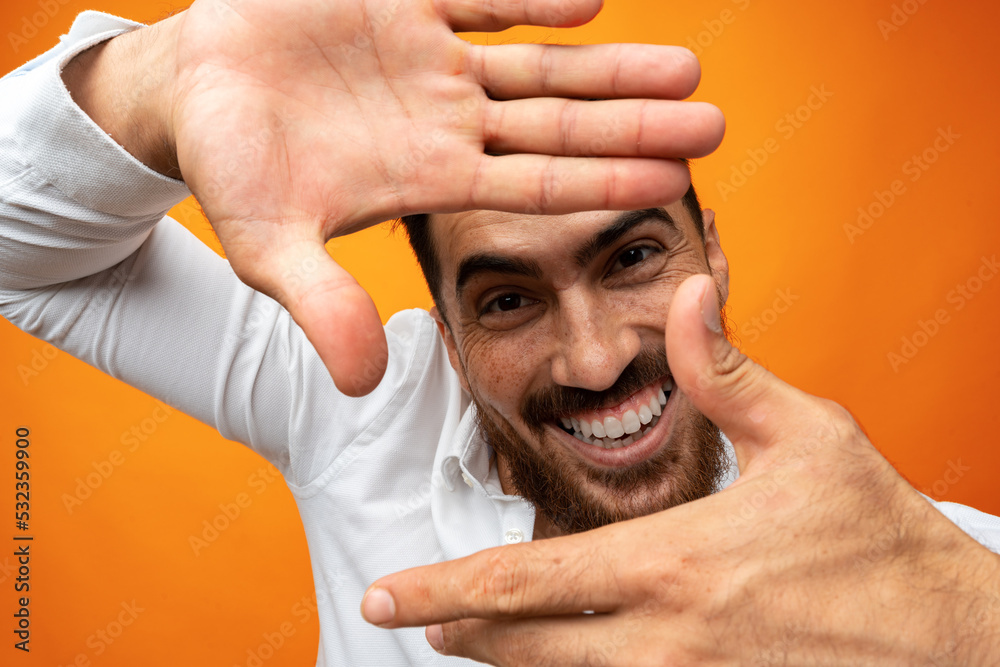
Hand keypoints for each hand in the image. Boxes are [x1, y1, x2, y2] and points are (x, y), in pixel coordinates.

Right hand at [151, 0, 722, 395]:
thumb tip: (360, 385)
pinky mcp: (402, 2)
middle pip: (559, 125)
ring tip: (685, 69)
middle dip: (634, 125)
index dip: (602, 183)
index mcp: (428, 179)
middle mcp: (445, 122)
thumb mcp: (269, 246)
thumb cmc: (232, 171)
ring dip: (609, 66)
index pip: (534, 185)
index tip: (672, 185)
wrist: (192, 93)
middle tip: (713, 129)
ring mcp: (430, 62)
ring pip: (538, 62)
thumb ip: (322, 305)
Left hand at [362, 274, 999, 664]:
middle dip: (457, 629)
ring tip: (462, 638)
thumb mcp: (809, 436)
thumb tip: (687, 293)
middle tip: (406, 614)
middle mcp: (667, 637)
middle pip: (526, 648)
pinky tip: (556, 662)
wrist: (955, 639)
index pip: (528, 583)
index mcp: (674, 563)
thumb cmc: (880, 536)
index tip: (389, 594)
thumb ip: (727, 372)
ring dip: (506, 661)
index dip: (446, 587)